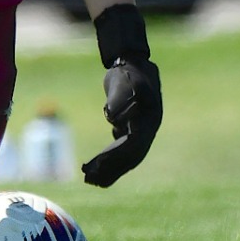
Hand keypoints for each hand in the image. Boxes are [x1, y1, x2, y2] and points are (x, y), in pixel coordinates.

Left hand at [81, 3, 162, 186]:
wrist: (132, 61)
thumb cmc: (128, 70)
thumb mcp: (123, 81)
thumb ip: (118, 100)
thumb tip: (112, 118)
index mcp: (150, 119)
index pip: (132, 145)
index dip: (114, 157)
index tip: (96, 165)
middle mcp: (148, 129)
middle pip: (130, 157)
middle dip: (110, 169)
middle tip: (89, 179)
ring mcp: (141, 129)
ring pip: (126, 156)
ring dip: (109, 169)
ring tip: (89, 179)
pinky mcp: (132, 128)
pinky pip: (121, 148)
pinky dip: (109, 158)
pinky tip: (94, 166)